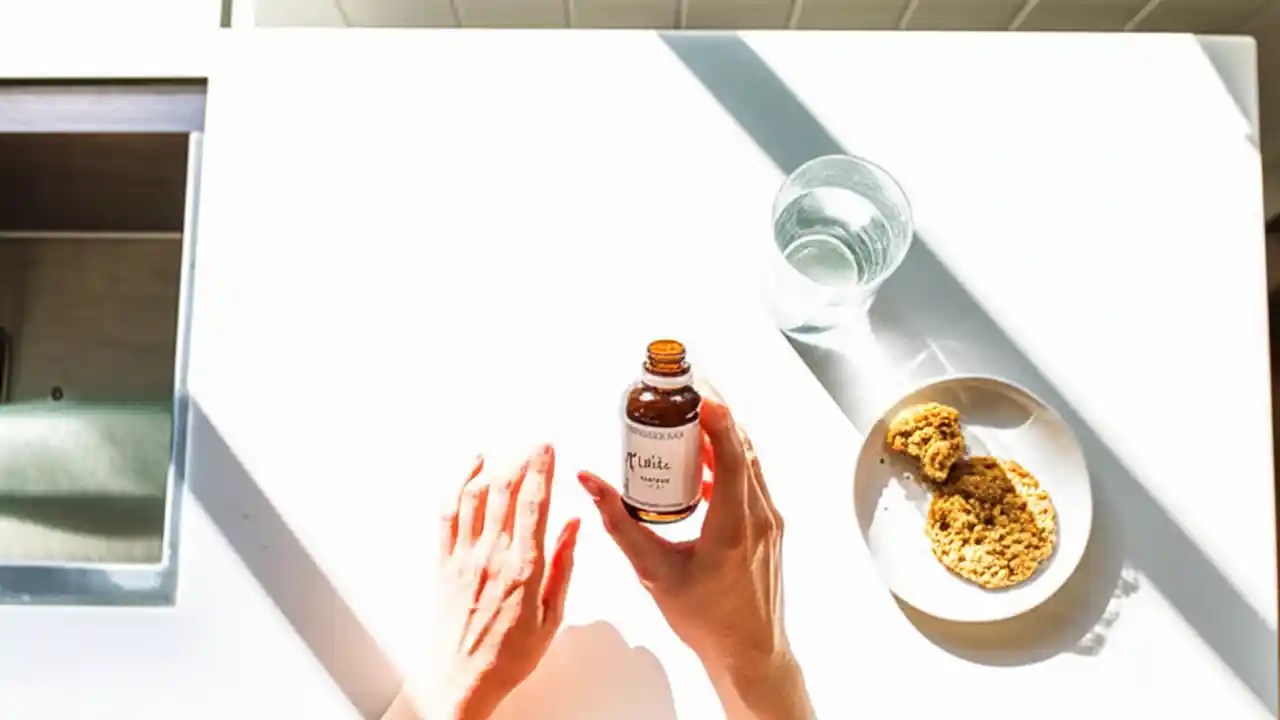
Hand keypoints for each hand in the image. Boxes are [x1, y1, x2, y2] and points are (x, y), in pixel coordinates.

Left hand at [388, 445, 580, 719]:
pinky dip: (457, 488)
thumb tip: (572, 526)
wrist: (461, 680)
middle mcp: (491, 558)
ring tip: (504, 455)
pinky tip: (468, 473)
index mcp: (523, 570)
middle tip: (533, 446)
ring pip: (474, 497)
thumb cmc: (509, 656)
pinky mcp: (444, 565)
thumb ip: (563, 566)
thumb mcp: (552, 617)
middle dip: (520, 461)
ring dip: (490, 469)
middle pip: (503, 492)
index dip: (541, 470)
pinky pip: (447, 515)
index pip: (533, 506)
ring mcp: (464, 558)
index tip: (548, 449)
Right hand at [578, 397, 812, 719]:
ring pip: (750, 461)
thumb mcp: (653, 571)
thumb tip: (590, 482)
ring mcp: (769, 520)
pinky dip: (730, 459)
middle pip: (743, 447)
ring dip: (723, 434)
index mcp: (734, 526)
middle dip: (716, 412)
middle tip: (684, 390)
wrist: (749, 652)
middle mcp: (759, 517)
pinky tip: (702, 459)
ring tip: (689, 414)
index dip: (716, 416)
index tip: (695, 390)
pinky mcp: (769, 526)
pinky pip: (752, 479)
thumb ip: (619, 524)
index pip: (732, 453)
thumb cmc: (704, 619)